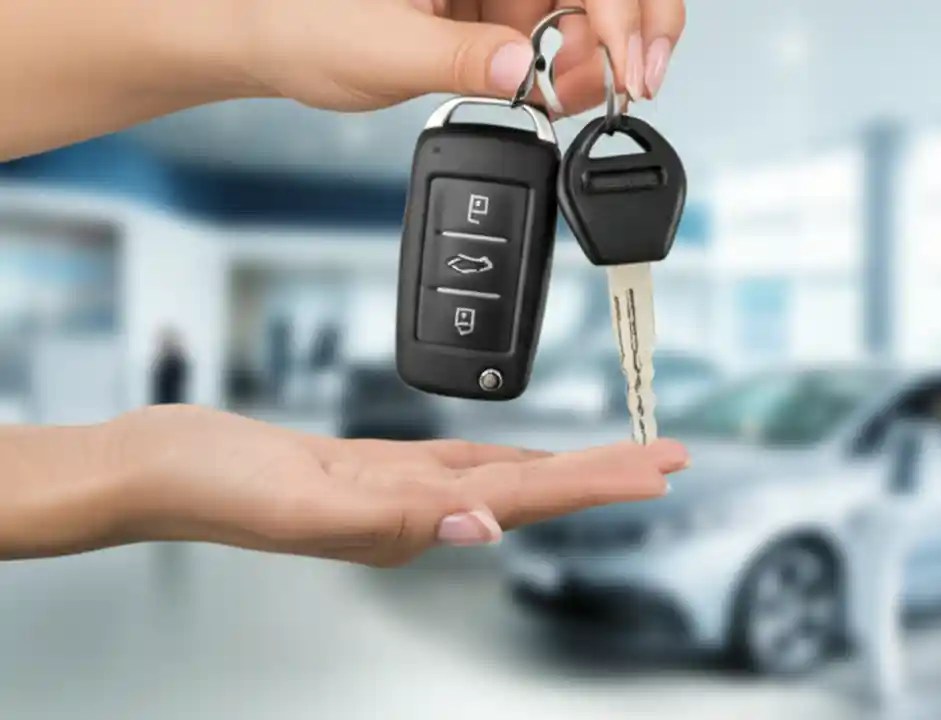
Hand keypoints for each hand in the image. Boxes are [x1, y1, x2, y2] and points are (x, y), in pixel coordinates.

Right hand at [2, 405, 687, 565]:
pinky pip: (458, 460)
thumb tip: (483, 525)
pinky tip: (522, 459)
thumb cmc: (213, 489)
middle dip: (608, 472)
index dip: (600, 482)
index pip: (529, 498)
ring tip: (622, 459)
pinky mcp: (372, 465)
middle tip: (672, 456)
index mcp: (410, 521)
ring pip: (505, 473)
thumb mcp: (306, 504)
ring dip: (568, 467)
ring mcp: (397, 488)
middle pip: (535, 487)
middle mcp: (417, 510)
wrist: (160, 467)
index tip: (659, 469)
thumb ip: (398, 517)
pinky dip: (502, 456)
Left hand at [241, 0, 685, 114]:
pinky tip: (554, 93)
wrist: (269, 40)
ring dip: (600, 58)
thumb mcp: (382, 48)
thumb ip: (460, 59)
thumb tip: (525, 72)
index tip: (628, 68)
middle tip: (629, 88)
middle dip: (630, 31)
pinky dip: (570, 70)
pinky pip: (558, 34)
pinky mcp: (497, 10)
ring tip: (568, 98)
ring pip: (590, 9)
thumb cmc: (300, 19)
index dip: (623, 10)